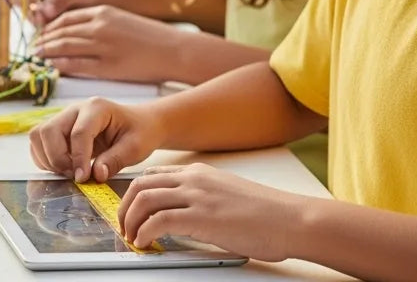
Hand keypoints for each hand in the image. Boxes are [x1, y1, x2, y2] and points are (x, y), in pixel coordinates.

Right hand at [24, 0, 114, 22]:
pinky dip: (42, 27)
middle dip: (30, 13)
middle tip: (42, 25)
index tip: (41, 16)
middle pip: (21, 0)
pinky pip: (37, 21)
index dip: (29, 1)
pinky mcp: (46, 11)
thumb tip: (42, 12)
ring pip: (28, 13)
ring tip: (50, 30)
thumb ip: (58, 0)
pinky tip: (53, 32)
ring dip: (36, 22)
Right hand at [29, 97, 161, 182]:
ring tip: (69, 172)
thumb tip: (95, 175)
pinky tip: (64, 168)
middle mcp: (74, 109)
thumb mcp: (136, 148)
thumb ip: (115, 160)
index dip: (78, 159)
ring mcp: (63, 118)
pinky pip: (38, 143)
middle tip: (75, 176)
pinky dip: (45, 159)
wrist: (139, 124)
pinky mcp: (57, 129)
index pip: (78, 133)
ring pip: (38, 136)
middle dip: (57, 158)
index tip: (82, 179)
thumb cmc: (139, 133)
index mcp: (96, 108)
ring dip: (48, 159)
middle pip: (49, 131)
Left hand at [35, 6, 181, 82]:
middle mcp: (99, 26)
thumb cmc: (148, 37)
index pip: (65, 17)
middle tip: (33, 48)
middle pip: (61, 32)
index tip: (41, 34)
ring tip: (38, 57)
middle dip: (44, 40)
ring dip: (48, 52)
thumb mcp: (120, 20)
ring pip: (65, 47)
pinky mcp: (108, 66)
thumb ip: (96, 23)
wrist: (173, 50)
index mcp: (102, 12)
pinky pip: (76, 65)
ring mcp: (103, 46)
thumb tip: (72, 32)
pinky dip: (60, 65)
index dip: (49, 27)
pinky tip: (53, 67)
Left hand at [119, 163, 306, 259]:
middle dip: (125, 206)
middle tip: (123, 225)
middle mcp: (194, 179)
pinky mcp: (202, 217)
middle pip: (142, 185)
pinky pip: (159, 221)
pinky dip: (145, 232)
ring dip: (130, 220)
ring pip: (144, 199)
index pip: (154, 175)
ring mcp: (197, 196)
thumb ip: (204, 197)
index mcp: (201, 173)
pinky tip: (144, 243)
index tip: (130, 209)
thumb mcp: (229, 194)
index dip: (136, 193)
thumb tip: (185, 215)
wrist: (293, 220)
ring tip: (131, 237)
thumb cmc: (269, 214)